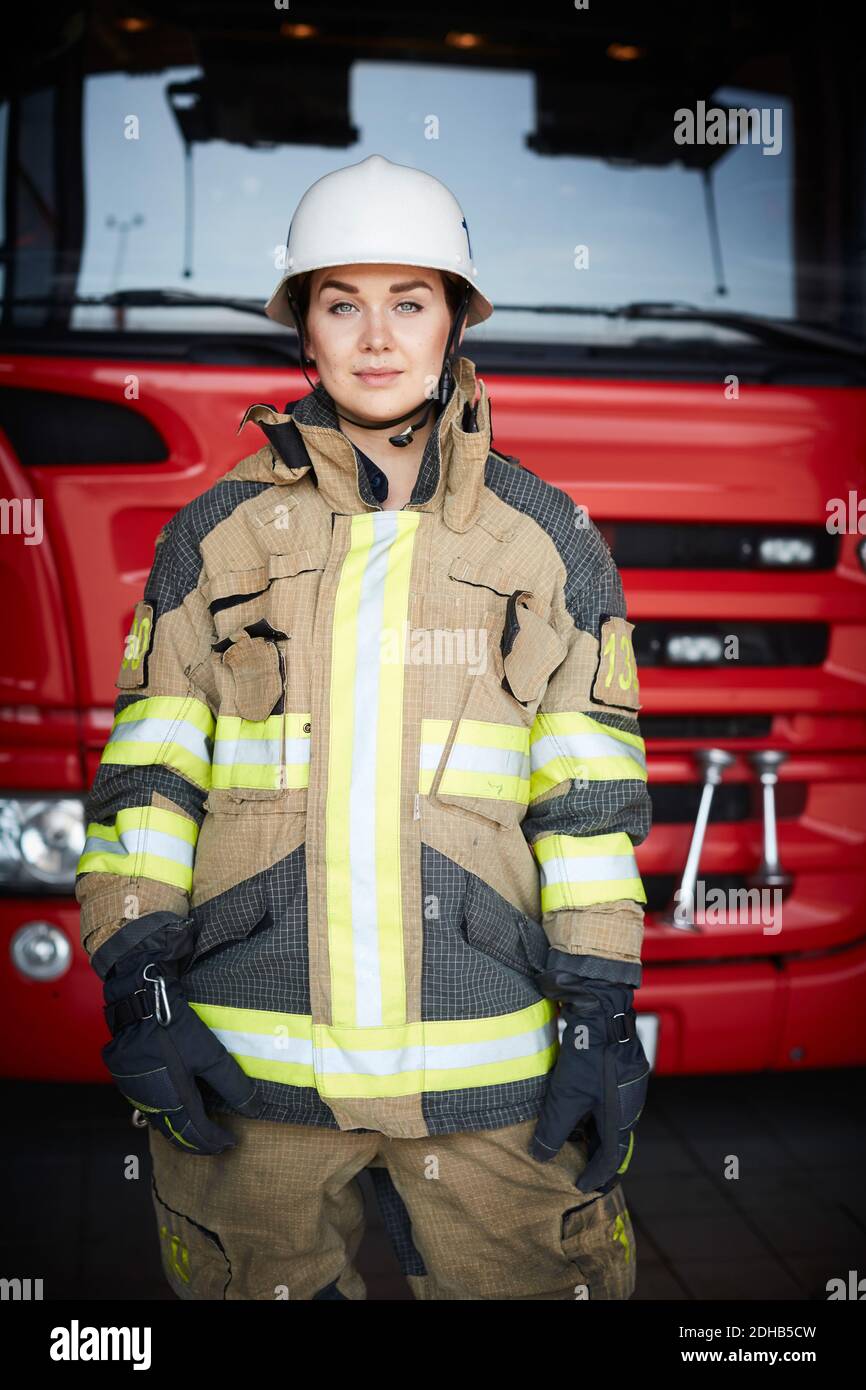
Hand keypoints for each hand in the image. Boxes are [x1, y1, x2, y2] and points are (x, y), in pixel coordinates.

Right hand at [101, 918, 264, 1154]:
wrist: (138, 1003)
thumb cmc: (175, 1027)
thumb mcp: (210, 1054)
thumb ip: (232, 1083)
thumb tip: (255, 1109)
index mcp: (174, 1101)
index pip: (197, 1133)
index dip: (215, 1141)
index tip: (230, 1143)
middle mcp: (153, 1104)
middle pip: (178, 1134)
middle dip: (198, 1142)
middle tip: (216, 1143)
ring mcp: (137, 1094)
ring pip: (162, 1124)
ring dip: (181, 1132)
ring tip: (198, 1130)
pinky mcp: (128, 1081)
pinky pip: (150, 1109)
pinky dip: (166, 1117)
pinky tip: (174, 1109)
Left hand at [530, 972, 649, 1192]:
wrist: (601, 1010)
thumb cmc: (588, 1056)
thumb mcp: (565, 1098)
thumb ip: (554, 1130)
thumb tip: (541, 1157)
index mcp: (621, 1117)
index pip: (611, 1157)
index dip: (594, 1173)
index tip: (581, 1184)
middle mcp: (630, 1103)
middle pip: (612, 1138)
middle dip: (594, 1153)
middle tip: (577, 1164)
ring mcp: (627, 1084)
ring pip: (610, 1117)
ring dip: (592, 1130)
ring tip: (571, 1136)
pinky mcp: (620, 1067)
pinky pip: (608, 1098)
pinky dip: (593, 1109)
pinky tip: (576, 1103)